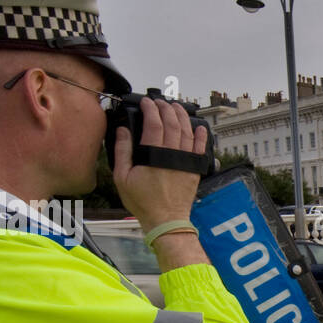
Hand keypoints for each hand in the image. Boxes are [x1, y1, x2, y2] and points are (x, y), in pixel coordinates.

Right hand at [113, 97, 208, 233]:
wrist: (166, 220)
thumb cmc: (143, 201)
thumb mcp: (122, 178)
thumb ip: (122, 151)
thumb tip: (123, 130)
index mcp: (153, 155)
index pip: (154, 123)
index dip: (150, 109)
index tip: (146, 102)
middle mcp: (172, 155)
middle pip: (172, 123)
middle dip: (166, 108)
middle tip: (160, 102)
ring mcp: (186, 161)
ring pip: (187, 132)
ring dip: (182, 116)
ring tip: (176, 107)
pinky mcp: (195, 169)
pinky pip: (200, 148)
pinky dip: (200, 136)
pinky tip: (199, 127)